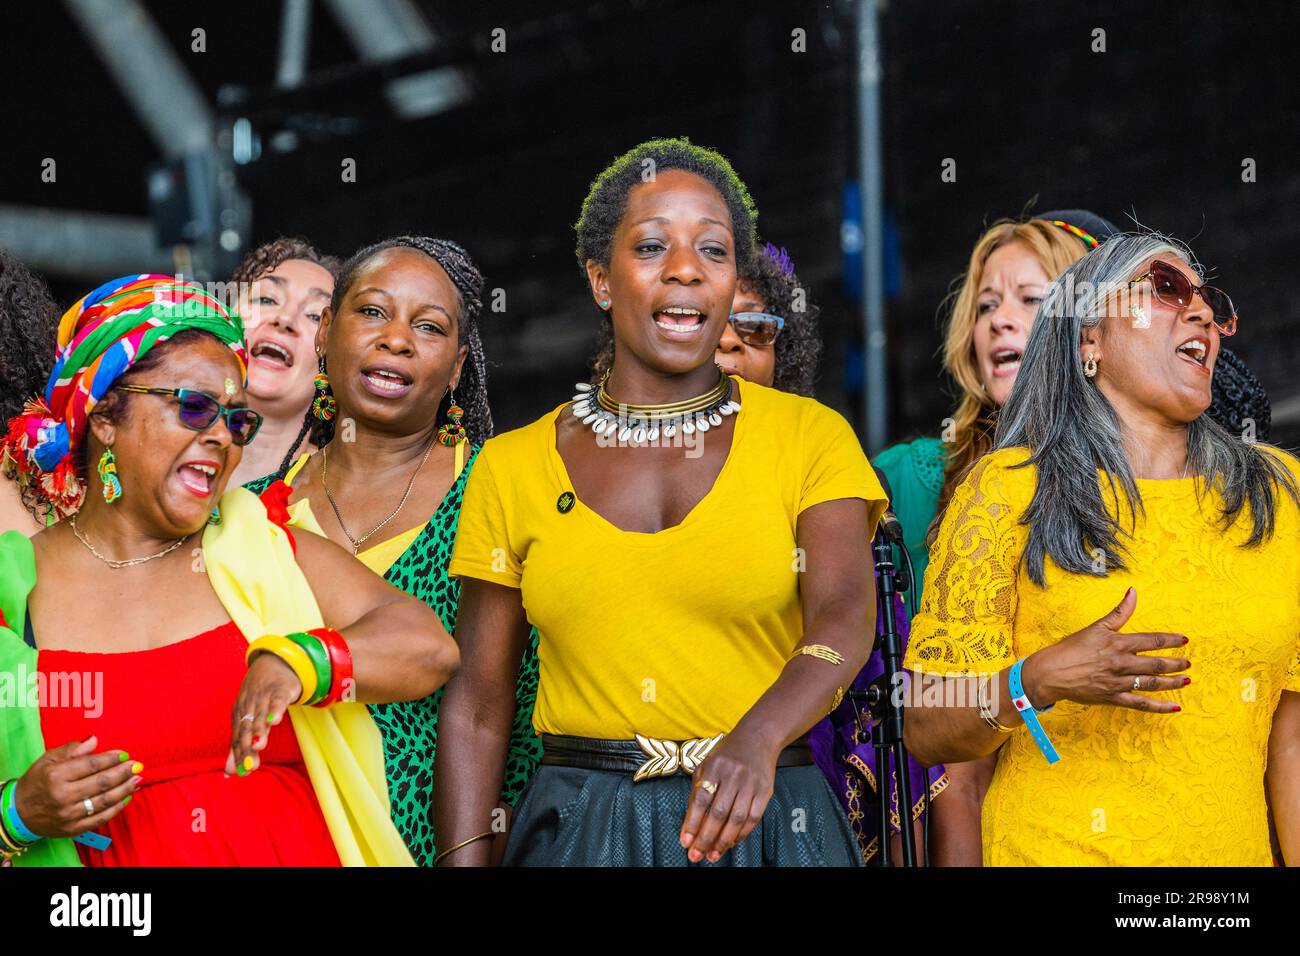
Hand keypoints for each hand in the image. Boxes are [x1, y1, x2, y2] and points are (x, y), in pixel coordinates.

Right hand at [13, 736, 140, 838]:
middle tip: (137, 765)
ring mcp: (68, 815)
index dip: (111, 758)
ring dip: (125, 789)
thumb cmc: (37, 781)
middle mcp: (63, 796)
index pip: (91, 765)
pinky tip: (127, 797)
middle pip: (102, 783)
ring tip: (137, 779)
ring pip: (104, 801)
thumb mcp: (48, 760)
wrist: (19, 812)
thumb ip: (72, 749)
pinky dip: (116, 808)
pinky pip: (100, 818)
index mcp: (56, 776)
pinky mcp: (73, 829)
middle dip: (123, 772)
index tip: (125, 753)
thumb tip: (95, 739)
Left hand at [226, 652, 300, 775]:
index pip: (238, 739)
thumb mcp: (247, 721)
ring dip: (259, 730)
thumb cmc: (257, 698)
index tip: (241, 773)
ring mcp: (263, 697)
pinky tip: (275, 720)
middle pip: (247, 730)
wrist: (271, 664)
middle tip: (250, 766)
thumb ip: (239, 747)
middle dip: (247, 747)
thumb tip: (230, 773)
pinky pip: (277, 700)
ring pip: (260, 716)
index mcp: (239, 716)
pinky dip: (276, 709)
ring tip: (258, 746)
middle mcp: (248, 707)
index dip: (239, 755)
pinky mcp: (279, 689)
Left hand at [679, 730, 776, 863]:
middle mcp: (732, 775)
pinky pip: (753, 817)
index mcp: (713, 767)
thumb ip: (696, 793)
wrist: (758, 737)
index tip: (686, 842)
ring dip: (723, 840)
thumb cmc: (727, 754)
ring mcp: (751, 783)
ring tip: (713, 855)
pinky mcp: (765, 790)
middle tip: (697, 856)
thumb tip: (689, 827)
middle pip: (718, 813)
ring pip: (736, 819)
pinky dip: (742, 833)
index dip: (693, 823)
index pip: (700, 800)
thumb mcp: (706, 765)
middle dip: (706, 838)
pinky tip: (731, 842)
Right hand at [1021, 587, 1188, 712]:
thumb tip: (1133, 592)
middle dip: (1176, 663)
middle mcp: (1122, 663)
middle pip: (1156, 664)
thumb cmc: (1070, 648)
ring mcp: (1119, 682)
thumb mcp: (1096, 627)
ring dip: (1173, 682)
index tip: (1185, 640)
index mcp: (1118, 644)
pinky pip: (1141, 704)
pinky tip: (1174, 707)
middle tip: (1188, 663)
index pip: (1152, 641)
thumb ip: (1119, 612)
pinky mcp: (1113, 698)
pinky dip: (1159, 707)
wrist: (1051, 672)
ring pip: (1153, 684)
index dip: (1171, 640)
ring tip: (1186, 680)